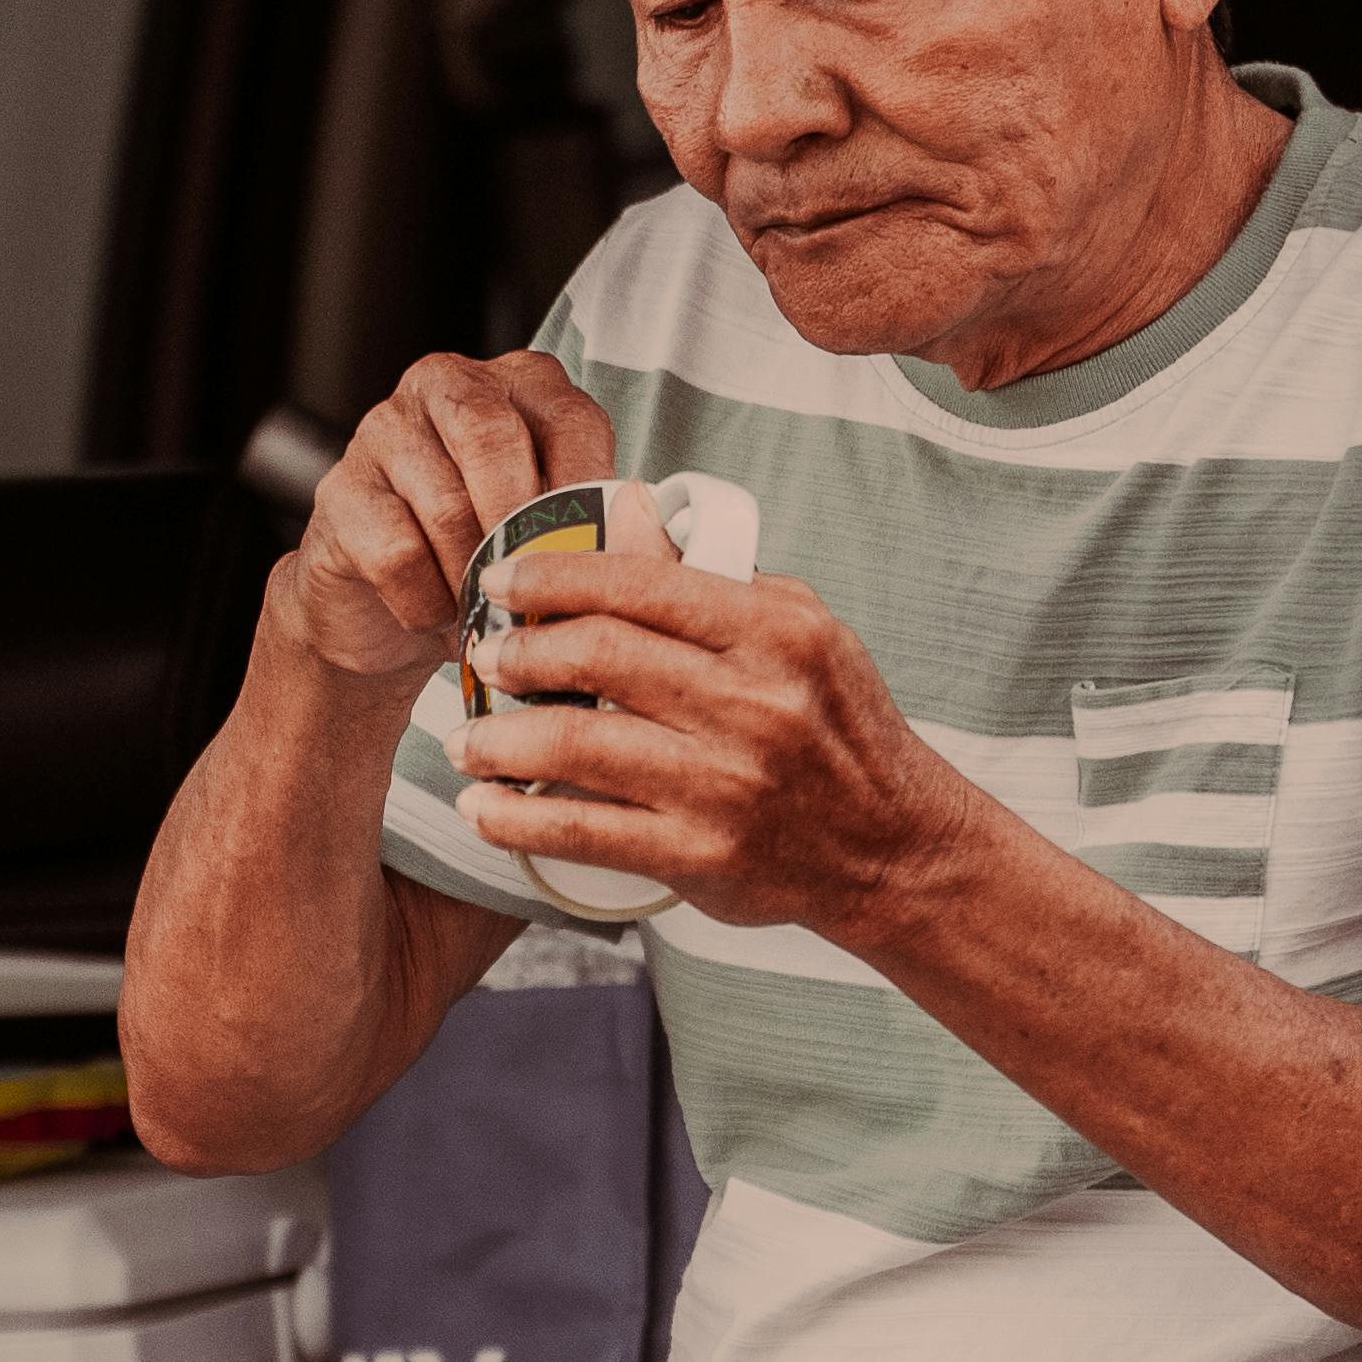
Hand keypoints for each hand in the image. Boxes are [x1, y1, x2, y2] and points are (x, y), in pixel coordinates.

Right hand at [282, 347, 619, 689]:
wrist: (379, 610)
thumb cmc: (480, 559)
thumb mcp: (549, 531)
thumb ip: (594, 521)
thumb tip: (641, 537)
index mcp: (516, 384)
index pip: (571, 420)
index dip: (588, 494)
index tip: (595, 553)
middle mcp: (446, 386)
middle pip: (494, 439)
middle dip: (522, 526)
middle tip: (535, 583)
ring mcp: (384, 430)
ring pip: (446, 504)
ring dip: (474, 576)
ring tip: (485, 607)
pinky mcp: (340, 490)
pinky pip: (396, 553)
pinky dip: (426, 602)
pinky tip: (433, 611)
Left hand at [455, 533, 963, 946]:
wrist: (894, 846)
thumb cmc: (836, 727)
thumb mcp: (797, 629)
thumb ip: (706, 574)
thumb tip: (626, 505)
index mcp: (776, 633)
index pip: (639, 585)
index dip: (553, 578)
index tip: (502, 582)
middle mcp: (753, 705)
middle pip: (597, 658)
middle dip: (519, 652)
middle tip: (483, 657)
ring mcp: (725, 785)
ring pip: (577, 746)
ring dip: (498, 741)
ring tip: (467, 739)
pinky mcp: (700, 856)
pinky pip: (583, 832)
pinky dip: (517, 820)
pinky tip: (483, 810)